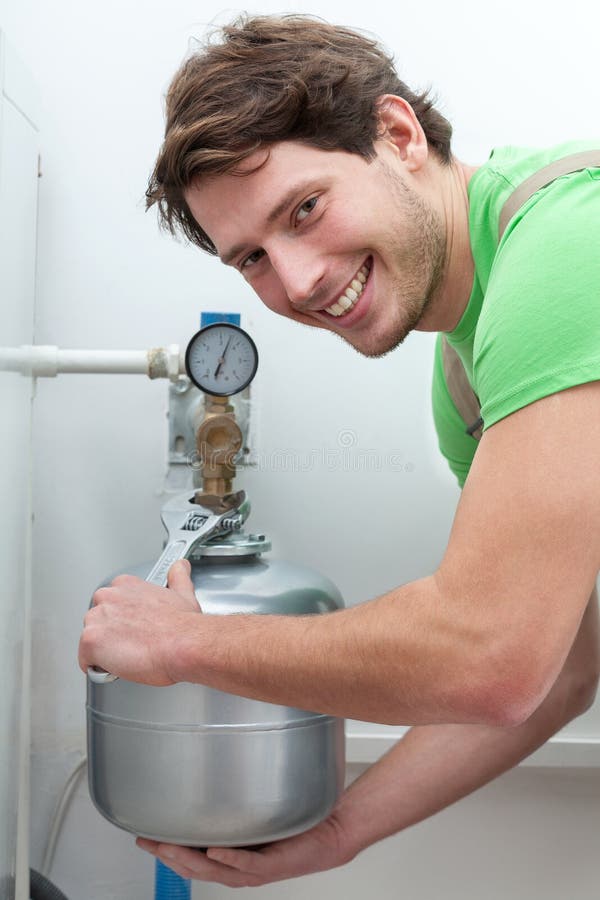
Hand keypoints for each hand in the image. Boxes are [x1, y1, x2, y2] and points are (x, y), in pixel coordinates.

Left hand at [78, 560, 198, 684]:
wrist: (182, 645)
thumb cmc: (182, 626)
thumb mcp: (183, 593)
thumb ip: (178, 577)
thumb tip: (180, 567)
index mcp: (126, 585)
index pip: (112, 602)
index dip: (123, 620)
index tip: (135, 628)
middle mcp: (108, 597)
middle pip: (98, 620)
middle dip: (111, 634)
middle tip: (134, 644)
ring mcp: (96, 618)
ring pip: (91, 640)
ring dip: (105, 651)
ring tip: (130, 656)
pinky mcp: (90, 641)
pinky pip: (85, 660)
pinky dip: (98, 667)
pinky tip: (119, 666)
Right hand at [136, 807, 355, 886]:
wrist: (330, 834)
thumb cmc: (296, 823)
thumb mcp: (258, 810)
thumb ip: (237, 797)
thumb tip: (218, 766)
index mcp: (230, 857)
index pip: (191, 856)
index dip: (165, 850)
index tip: (143, 837)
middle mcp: (238, 867)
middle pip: (195, 867)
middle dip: (169, 856)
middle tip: (147, 842)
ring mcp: (255, 869)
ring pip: (215, 871)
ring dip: (190, 860)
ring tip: (170, 848)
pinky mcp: (274, 864)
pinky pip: (248, 865)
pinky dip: (230, 859)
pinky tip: (214, 851)